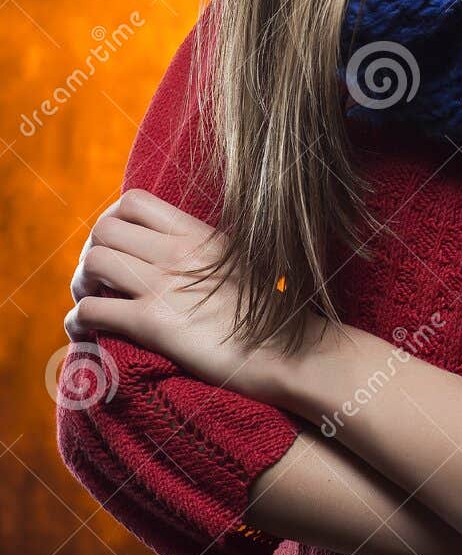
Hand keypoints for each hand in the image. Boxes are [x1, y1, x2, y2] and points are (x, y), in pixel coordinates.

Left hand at [64, 188, 298, 401]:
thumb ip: (203, 250)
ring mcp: (164, 286)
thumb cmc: (269, 314)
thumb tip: (175, 249)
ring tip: (92, 304)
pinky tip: (86, 334)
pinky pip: (92, 311)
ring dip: (82, 286)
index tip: (118, 249)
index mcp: (197, 233)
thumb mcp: (238, 262)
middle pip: (104, 230)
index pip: (133, 202)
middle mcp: (177, 252)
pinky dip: (78, 322)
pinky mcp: (153, 324)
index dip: (112, 221)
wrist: (289, 353)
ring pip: (93, 263)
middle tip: (98, 282)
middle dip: (91, 254)